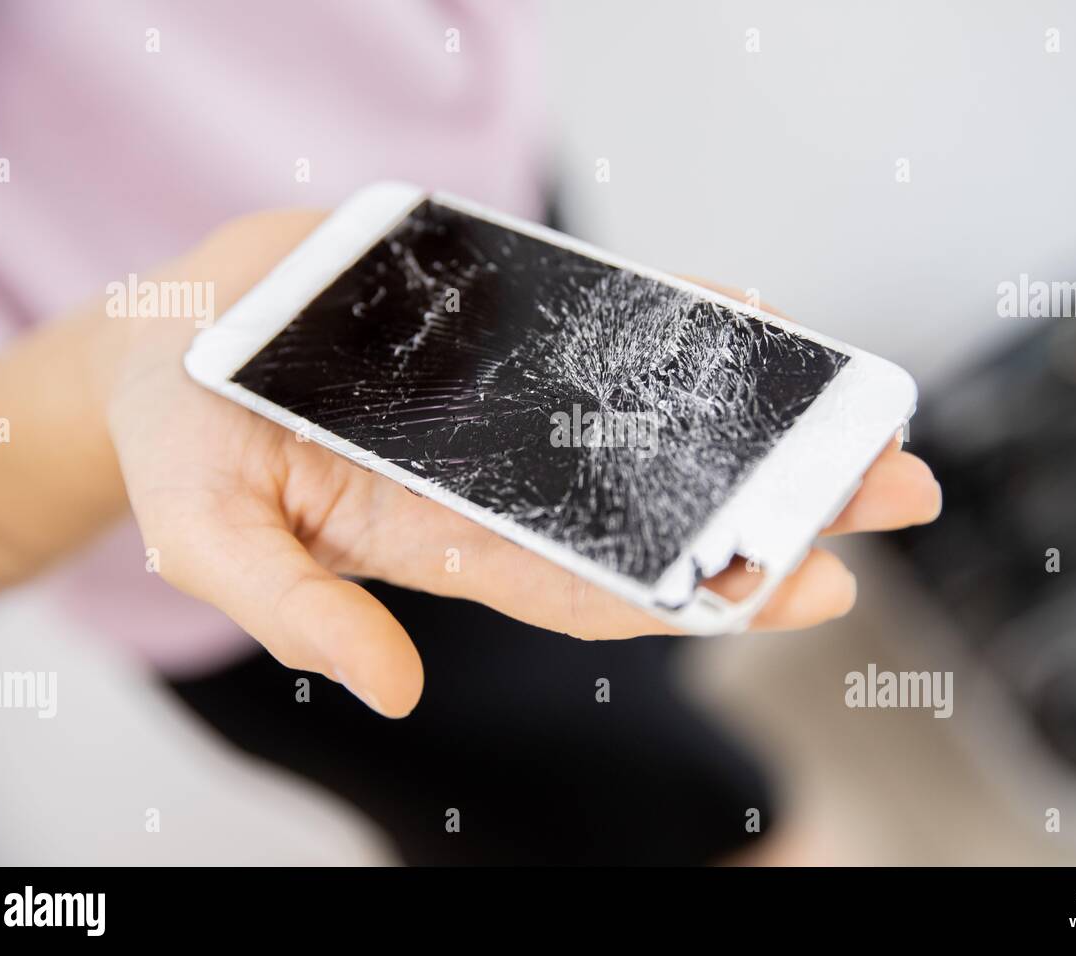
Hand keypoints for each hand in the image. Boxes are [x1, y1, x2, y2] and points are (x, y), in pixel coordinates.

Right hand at [105, 210, 940, 715]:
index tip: (809, 578)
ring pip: (654, 420)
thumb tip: (394, 689)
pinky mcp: (503, 335)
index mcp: (454, 543)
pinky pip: (611, 331)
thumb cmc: (192, 441)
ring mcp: (513, 408)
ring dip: (760, 419)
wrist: (181, 331)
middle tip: (894, 487)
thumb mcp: (213, 536)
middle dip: (780, 503)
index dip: (703, 586)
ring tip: (865, 415)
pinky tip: (755, 320)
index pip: (598, 579)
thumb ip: (298, 610)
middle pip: (661, 504)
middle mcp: (506, 482)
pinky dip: (685, 326)